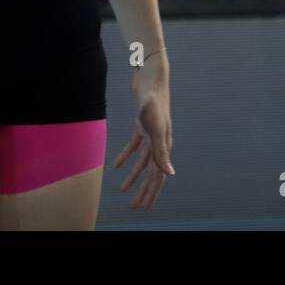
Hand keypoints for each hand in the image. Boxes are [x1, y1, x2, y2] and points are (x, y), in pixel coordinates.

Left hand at [113, 55, 173, 210]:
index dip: (152, 193)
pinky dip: (125, 156)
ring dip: (133, 176)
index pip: (158, 175)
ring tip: (123, 189)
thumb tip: (169, 175)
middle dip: (144, 190)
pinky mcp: (141, 124)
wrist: (150, 76)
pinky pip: (133, 145)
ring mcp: (151, 133)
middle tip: (135, 206)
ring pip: (142, 161)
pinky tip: (116, 166)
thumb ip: (160, 151)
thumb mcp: (155, 127)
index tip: (144, 207)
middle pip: (151, 172)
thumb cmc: (153, 100)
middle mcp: (159, 141)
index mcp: (164, 145)